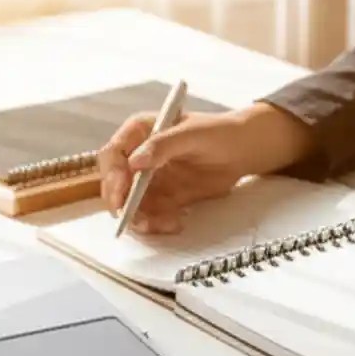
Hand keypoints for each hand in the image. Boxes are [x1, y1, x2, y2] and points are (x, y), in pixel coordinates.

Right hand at [97, 102, 314, 233]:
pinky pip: (151, 214)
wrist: (242, 150)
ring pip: (131, 204)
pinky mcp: (162, 197)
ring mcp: (149, 179)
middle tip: (138, 219)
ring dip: (142, 218)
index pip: (113, 154)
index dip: (112, 175)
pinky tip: (176, 222)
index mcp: (139, 133)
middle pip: (115, 183)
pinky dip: (158, 223)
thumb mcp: (192, 134)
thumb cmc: (218, 132)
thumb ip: (163, 145)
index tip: (122, 192)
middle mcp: (138, 156)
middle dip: (123, 203)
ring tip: (166, 223)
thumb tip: (135, 162)